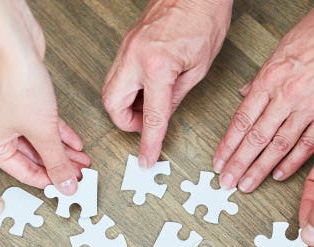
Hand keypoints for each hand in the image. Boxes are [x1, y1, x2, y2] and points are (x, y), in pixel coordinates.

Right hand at [0, 2, 89, 193]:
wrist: (14, 43)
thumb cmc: (15, 82)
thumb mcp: (43, 131)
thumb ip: (57, 161)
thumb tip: (65, 184)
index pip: (24, 173)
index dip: (49, 181)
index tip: (68, 187)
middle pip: (33, 157)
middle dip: (59, 165)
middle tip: (80, 174)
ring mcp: (7, 115)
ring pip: (39, 140)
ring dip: (62, 150)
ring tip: (82, 161)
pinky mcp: (20, 100)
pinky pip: (41, 124)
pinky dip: (58, 133)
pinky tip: (75, 143)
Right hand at [103, 0, 231, 166]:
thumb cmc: (204, 18)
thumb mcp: (198, 68)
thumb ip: (177, 96)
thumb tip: (163, 116)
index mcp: (157, 66)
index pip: (150, 116)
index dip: (148, 143)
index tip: (146, 159)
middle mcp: (134, 57)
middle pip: (112, 105)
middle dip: (125, 122)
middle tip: (146, 123)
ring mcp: (126, 49)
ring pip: (109, 90)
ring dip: (124, 105)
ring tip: (148, 104)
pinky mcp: (126, 44)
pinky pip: (117, 75)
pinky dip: (127, 88)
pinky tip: (146, 87)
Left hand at [213, 1, 313, 191]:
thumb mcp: (283, 47)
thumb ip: (263, 75)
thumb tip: (246, 93)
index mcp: (270, 78)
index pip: (241, 120)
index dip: (228, 144)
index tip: (218, 161)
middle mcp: (286, 96)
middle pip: (255, 138)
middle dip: (238, 164)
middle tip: (226, 182)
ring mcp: (309, 108)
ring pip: (278, 146)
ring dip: (260, 169)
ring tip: (246, 185)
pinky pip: (308, 145)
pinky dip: (293, 162)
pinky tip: (279, 175)